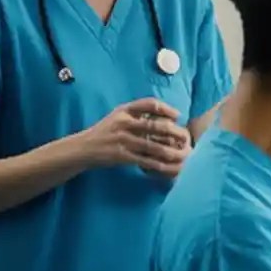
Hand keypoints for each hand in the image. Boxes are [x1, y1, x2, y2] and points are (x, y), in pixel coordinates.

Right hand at [75, 98, 190, 177]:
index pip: (149, 104)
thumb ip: (137, 114)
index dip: (166, 109)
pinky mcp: (122, 156)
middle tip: (186, 137)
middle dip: (174, 132)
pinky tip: (169, 167)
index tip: (177, 116)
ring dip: (170, 151)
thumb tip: (165, 118)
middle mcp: (124, 123)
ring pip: (153, 146)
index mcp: (124, 110)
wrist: (84, 148)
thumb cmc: (106, 131)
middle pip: (155, 126)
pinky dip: (159, 164)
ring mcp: (123, 140)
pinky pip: (145, 160)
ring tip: (183, 154)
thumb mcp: (118, 116)